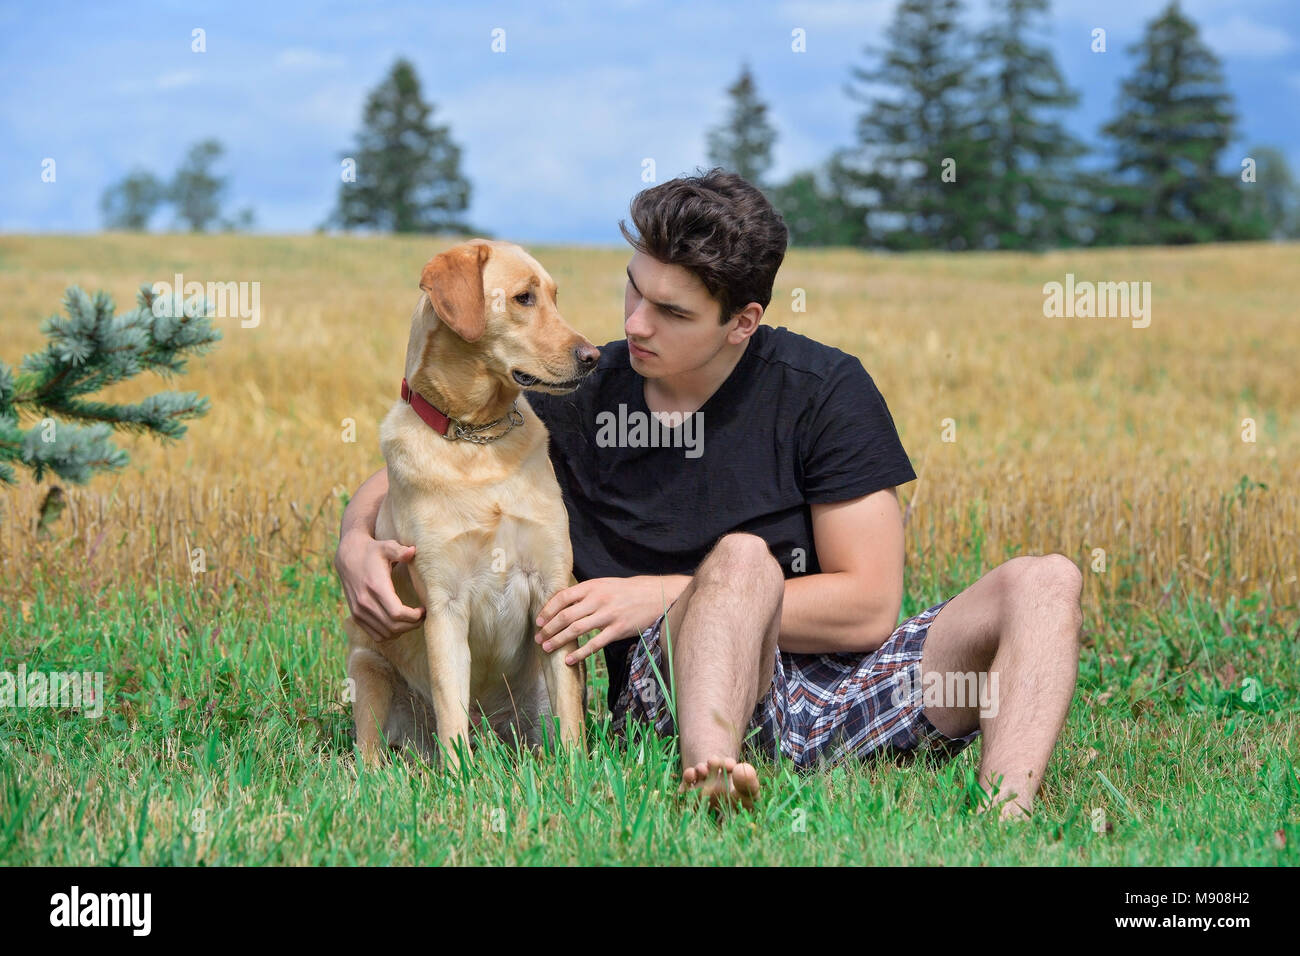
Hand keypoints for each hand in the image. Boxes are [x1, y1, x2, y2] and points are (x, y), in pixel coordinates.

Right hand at [334, 529, 425, 641]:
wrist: (348, 557)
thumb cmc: (372, 551)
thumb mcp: (386, 547)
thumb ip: (399, 551)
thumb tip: (413, 551)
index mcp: (376, 587)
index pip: (397, 613)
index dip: (414, 616)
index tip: (423, 610)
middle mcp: (365, 602)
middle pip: (393, 626)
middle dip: (412, 625)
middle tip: (422, 617)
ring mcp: (359, 611)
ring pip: (385, 633)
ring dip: (402, 631)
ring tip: (412, 620)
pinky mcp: (356, 616)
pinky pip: (375, 635)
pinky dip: (390, 634)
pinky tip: (399, 624)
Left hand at [534, 576, 682, 665]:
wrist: (656, 595)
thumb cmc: (627, 591)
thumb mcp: (605, 584)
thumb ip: (586, 593)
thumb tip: (562, 604)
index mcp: (592, 586)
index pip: (562, 597)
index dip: (547, 610)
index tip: (538, 621)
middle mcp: (598, 599)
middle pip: (565, 616)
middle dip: (548, 628)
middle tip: (538, 638)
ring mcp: (608, 615)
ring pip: (576, 630)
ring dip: (558, 641)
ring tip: (547, 648)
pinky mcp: (617, 629)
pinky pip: (594, 644)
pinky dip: (579, 653)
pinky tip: (569, 659)